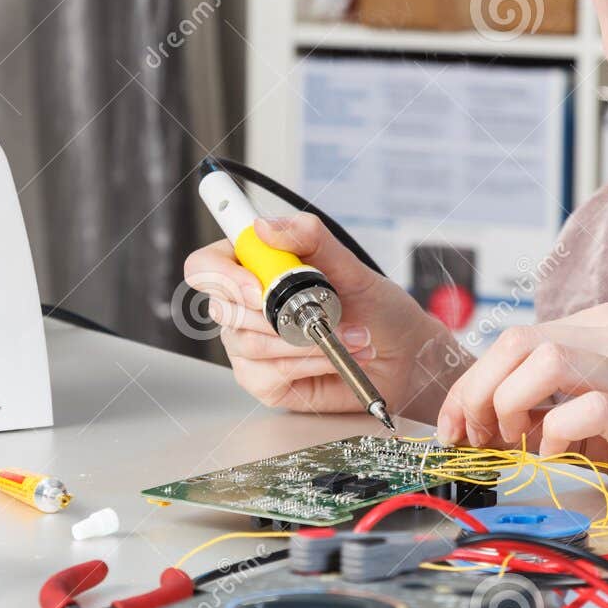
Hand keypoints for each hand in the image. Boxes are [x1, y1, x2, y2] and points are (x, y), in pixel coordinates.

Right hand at [183, 213, 461, 419]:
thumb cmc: (376, 306)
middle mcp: (244, 305)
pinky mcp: (263, 380)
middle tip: (323, 310)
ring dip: (303, 339)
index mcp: (254, 266)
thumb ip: (309, 237)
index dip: (222, 275)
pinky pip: (268, 374)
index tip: (259, 288)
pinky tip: (332, 357)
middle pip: (221, 307)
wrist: (401, 354)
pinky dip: (307, 364)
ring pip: (248, 343)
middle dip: (276, 313)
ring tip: (345, 333)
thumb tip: (263, 226)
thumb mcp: (350, 264)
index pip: (205, 265)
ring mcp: (249, 345)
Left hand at [435, 302, 607, 511]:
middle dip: (478, 392)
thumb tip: (478, 417)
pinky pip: (584, 408)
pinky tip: (559, 455)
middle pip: (518, 341)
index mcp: (602, 326)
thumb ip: (544, 397)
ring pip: (544, 360)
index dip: (471, 383)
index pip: (514, 338)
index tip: (455, 425)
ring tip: (518, 443)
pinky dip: (556, 435)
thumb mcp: (592, 408)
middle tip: (474, 438)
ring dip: (511, 406)